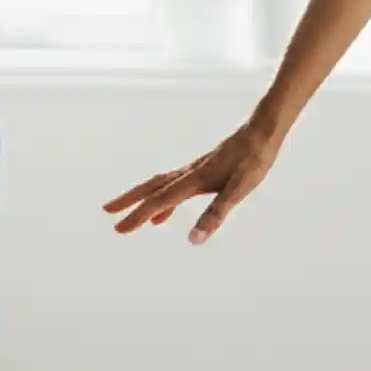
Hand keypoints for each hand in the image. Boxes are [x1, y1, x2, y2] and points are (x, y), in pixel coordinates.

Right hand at [104, 122, 281, 244]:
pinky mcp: (206, 167)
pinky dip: (168, 197)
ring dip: (146, 199)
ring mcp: (197, 169)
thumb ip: (216, 214)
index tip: (119, 229)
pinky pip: (178, 184)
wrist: (263, 131)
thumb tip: (194, 239)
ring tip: (135, 218)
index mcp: (194, 180)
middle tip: (108, 211)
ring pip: (163, 184)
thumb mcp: (238, 190)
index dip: (139, 216)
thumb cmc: (254, 160)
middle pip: (153, 187)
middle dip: (130, 201)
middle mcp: (190, 173)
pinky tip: (170, 208)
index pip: (160, 201)